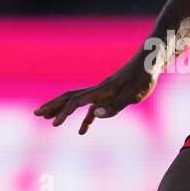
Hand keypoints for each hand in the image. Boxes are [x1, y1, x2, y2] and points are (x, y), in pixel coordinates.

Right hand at [34, 53, 158, 135]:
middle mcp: (99, 90)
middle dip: (53, 106)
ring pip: (77, 100)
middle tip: (37, 114)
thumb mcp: (134, 94)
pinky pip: (92, 107)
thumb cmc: (145, 77)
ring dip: (62, 109)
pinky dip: (85, 118)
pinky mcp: (110, 94)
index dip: (64, 113)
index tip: (53, 124)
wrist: (152, 60)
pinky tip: (82, 130)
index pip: (77, 102)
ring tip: (49, 120)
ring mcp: (103, 92)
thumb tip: (94, 115)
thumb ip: (114, 106)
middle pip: (69, 97)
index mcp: (102, 90)